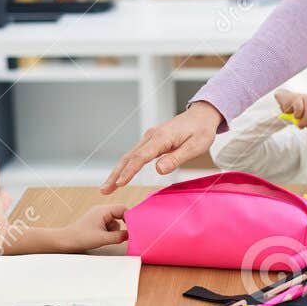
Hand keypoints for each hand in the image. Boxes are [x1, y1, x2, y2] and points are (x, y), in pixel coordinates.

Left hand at [58, 204, 127, 252]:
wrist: (66, 240)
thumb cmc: (81, 237)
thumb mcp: (103, 238)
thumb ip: (119, 236)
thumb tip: (130, 235)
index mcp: (103, 210)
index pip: (123, 209)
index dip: (130, 218)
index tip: (134, 228)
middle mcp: (102, 210)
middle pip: (120, 214)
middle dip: (123, 225)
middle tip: (125, 235)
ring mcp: (99, 215)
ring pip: (115, 221)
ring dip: (116, 230)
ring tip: (108, 238)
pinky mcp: (96, 221)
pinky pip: (109, 224)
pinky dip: (110, 231)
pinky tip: (104, 238)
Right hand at [102, 102, 220, 191]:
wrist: (202, 115)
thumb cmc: (201, 131)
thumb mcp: (195, 146)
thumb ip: (177, 158)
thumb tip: (159, 170)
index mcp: (161, 138)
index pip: (140, 157)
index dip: (129, 171)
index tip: (119, 184)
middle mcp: (151, 136)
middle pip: (129, 157)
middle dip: (115, 174)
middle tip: (104, 190)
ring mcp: (149, 137)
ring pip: (129, 155)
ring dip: (117, 171)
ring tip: (107, 187)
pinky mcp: (151, 140)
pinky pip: (135, 154)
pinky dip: (125, 165)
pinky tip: (120, 175)